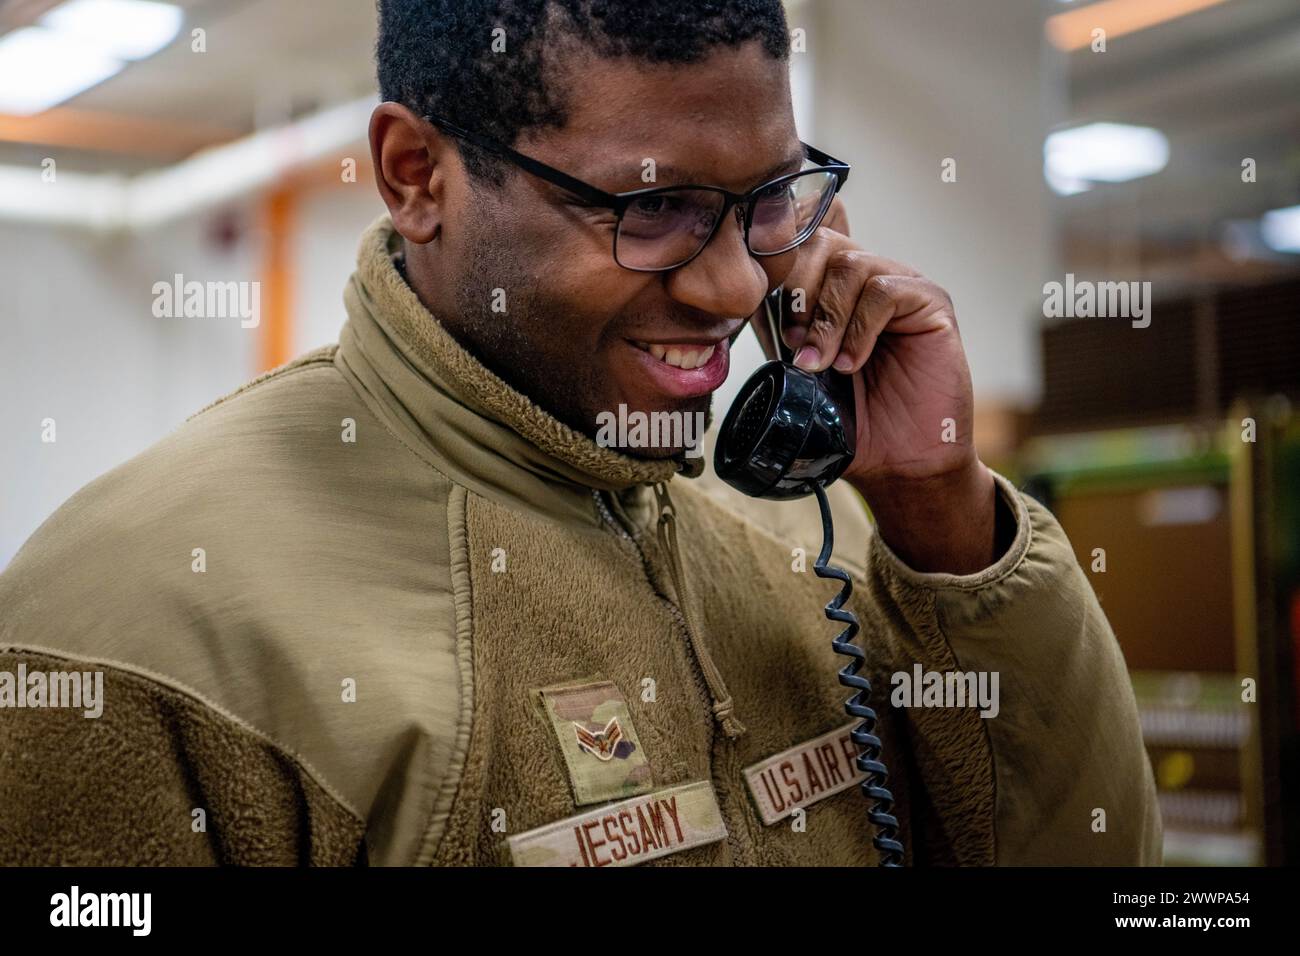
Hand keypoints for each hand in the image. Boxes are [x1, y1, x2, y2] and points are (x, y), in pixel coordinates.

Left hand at [752, 198, 997, 572]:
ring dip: (825, 318)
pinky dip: (859, 329)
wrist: (900, 462)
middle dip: (794, 291)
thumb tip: (736, 308)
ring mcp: (900, 285)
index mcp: (831, 290)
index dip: (773, 275)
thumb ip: (777, 335)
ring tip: (820, 364)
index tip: (760, 324)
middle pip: (819, 242)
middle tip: (791, 342)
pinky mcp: (930, 303)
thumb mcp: (799, 375)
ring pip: (849, 264)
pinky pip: (885, 291)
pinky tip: (851, 364)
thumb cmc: (852, 421)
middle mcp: (866, 279)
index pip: (796, 247)